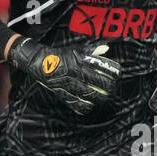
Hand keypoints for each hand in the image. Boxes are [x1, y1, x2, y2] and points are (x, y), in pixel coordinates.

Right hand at [7, 37, 121, 115]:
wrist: (38, 62)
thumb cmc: (59, 54)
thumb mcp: (75, 50)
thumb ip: (91, 51)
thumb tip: (106, 49)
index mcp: (78, 61)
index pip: (99, 67)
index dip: (110, 71)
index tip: (118, 74)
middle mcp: (74, 73)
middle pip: (95, 82)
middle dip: (107, 86)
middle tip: (113, 88)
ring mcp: (68, 84)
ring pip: (87, 93)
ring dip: (98, 97)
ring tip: (105, 98)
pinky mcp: (61, 92)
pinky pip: (74, 102)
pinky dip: (83, 106)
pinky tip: (90, 106)